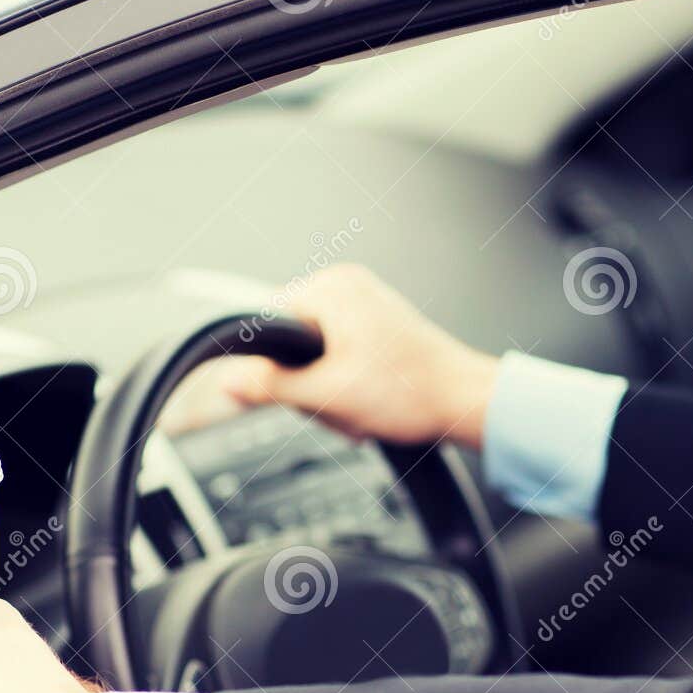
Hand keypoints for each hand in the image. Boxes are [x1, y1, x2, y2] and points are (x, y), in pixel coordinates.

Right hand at [161, 265, 499, 447]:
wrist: (463, 401)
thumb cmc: (412, 390)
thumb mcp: (327, 394)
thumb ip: (270, 386)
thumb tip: (229, 381)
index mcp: (333, 288)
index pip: (266, 321)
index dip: (272, 364)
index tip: (289, 389)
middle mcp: (348, 287)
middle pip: (290, 341)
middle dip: (309, 383)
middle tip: (338, 402)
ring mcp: (364, 305)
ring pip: (315, 355)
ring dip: (330, 390)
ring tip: (359, 405)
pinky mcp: (376, 326)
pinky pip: (338, 356)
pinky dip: (347, 384)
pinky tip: (369, 402)